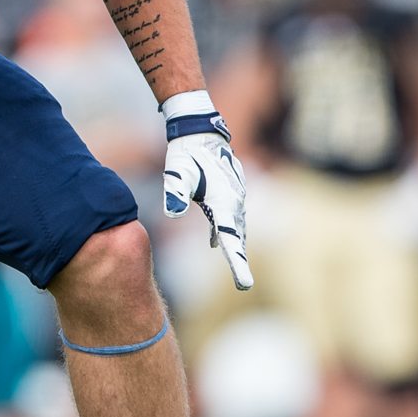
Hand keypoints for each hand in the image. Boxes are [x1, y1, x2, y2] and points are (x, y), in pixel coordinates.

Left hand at [165, 132, 253, 289]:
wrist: (198, 133)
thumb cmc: (186, 154)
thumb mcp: (177, 173)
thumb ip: (175, 193)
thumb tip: (172, 213)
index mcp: (224, 201)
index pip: (231, 239)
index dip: (237, 262)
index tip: (244, 283)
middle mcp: (234, 201)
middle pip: (238, 237)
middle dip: (240, 259)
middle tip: (244, 283)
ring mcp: (234, 196)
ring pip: (235, 227)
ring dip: (236, 245)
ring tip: (238, 267)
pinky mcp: (228, 192)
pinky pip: (229, 217)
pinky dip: (228, 231)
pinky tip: (216, 242)